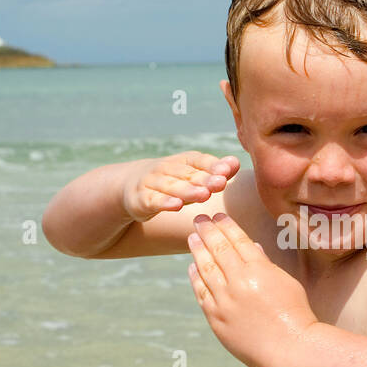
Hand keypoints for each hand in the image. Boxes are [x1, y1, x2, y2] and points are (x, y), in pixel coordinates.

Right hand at [123, 152, 239, 222]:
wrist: (131, 186)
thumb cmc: (173, 183)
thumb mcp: (193, 175)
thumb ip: (215, 172)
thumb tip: (235, 163)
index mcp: (182, 161)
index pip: (199, 160)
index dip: (213, 165)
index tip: (227, 171)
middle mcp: (166, 168)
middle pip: (188, 174)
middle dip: (205, 178)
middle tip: (221, 183)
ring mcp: (152, 183)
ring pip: (172, 186)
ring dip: (188, 190)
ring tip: (204, 194)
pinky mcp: (141, 199)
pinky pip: (154, 200)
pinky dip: (164, 202)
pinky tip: (176, 206)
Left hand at [186, 213, 317, 366]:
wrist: (290, 349)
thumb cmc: (296, 314)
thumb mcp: (286, 282)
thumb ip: (266, 265)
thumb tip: (252, 248)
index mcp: (258, 269)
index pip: (237, 240)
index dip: (225, 225)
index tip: (217, 215)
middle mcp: (238, 282)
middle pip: (217, 249)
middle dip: (206, 231)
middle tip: (198, 219)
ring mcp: (224, 301)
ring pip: (205, 269)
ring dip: (197, 251)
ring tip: (192, 238)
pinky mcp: (216, 319)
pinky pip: (201, 294)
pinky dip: (195, 278)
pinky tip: (192, 268)